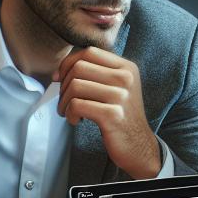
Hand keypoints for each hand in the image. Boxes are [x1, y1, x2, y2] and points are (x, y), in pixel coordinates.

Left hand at [55, 47, 160, 178]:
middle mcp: (126, 78)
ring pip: (75, 86)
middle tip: (65, 102)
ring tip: (68, 112)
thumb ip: (96, 73)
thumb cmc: (120, 116)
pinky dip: (70, 114)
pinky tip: (76, 120)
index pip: (89, 52)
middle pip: (79, 68)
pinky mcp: (113, 115)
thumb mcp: (117, 88)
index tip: (60, 79)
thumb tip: (59, 72)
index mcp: (127, 67)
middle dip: (64, 85)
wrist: (138, 145)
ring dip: (64, 102)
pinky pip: (77, 105)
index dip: (68, 63)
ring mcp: (121, 96)